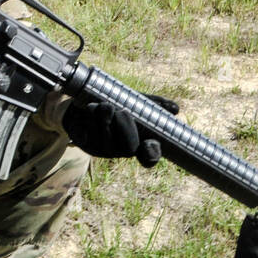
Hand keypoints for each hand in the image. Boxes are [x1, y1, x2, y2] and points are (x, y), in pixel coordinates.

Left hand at [62, 94, 178, 167]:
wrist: (82, 101)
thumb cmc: (113, 102)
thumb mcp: (134, 100)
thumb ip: (153, 104)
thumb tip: (175, 109)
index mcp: (137, 140)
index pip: (149, 156)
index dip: (152, 154)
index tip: (150, 144)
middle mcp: (121, 149)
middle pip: (128, 149)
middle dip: (125, 128)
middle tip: (122, 111)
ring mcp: (102, 149)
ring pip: (106, 141)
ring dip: (106, 118)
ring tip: (103, 104)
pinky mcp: (85, 144)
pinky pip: (89, 135)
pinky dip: (92, 118)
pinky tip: (91, 109)